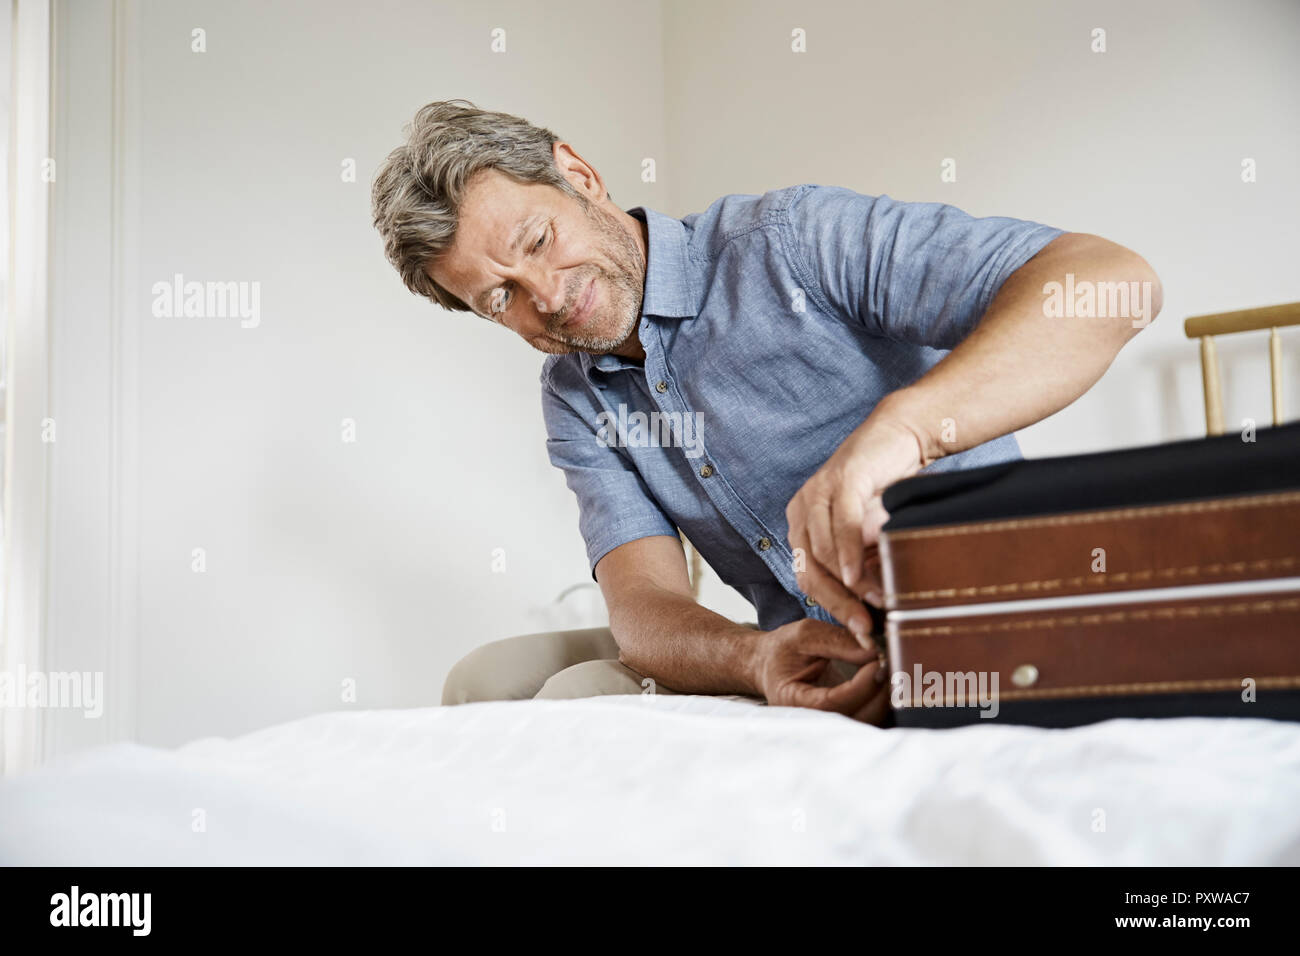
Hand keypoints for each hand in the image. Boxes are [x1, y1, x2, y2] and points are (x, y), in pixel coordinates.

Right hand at [750, 619, 890, 724]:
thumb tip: (874, 649)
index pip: (830, 703)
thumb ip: (837, 641)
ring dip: (885, 698)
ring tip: (892, 669)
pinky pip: (870, 717)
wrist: (772, 663)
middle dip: (878, 693)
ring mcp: (828, 723)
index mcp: (791, 699)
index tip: (877, 662)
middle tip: (891, 663)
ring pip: (866, 722)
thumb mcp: (804, 634)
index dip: (859, 686)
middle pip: (853, 719)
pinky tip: (889, 679)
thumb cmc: (784, 649)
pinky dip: (884, 701)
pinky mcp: (844, 718)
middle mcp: (810, 719)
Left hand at [785, 412, 924, 644]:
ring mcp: (818, 493)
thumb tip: (870, 613)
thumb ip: (861, 565)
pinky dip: (849, 553)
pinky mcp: (841, 480)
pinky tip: (858, 574)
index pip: (807, 577)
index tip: (856, 632)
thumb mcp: (868, 533)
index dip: (830, 607)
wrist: (902, 438)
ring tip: (876, 604)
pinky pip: (841, 524)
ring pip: (824, 551)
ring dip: (850, 583)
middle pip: (810, 569)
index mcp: (802, 524)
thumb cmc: (886, 489)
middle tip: (863, 629)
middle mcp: (802, 509)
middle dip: (838, 603)